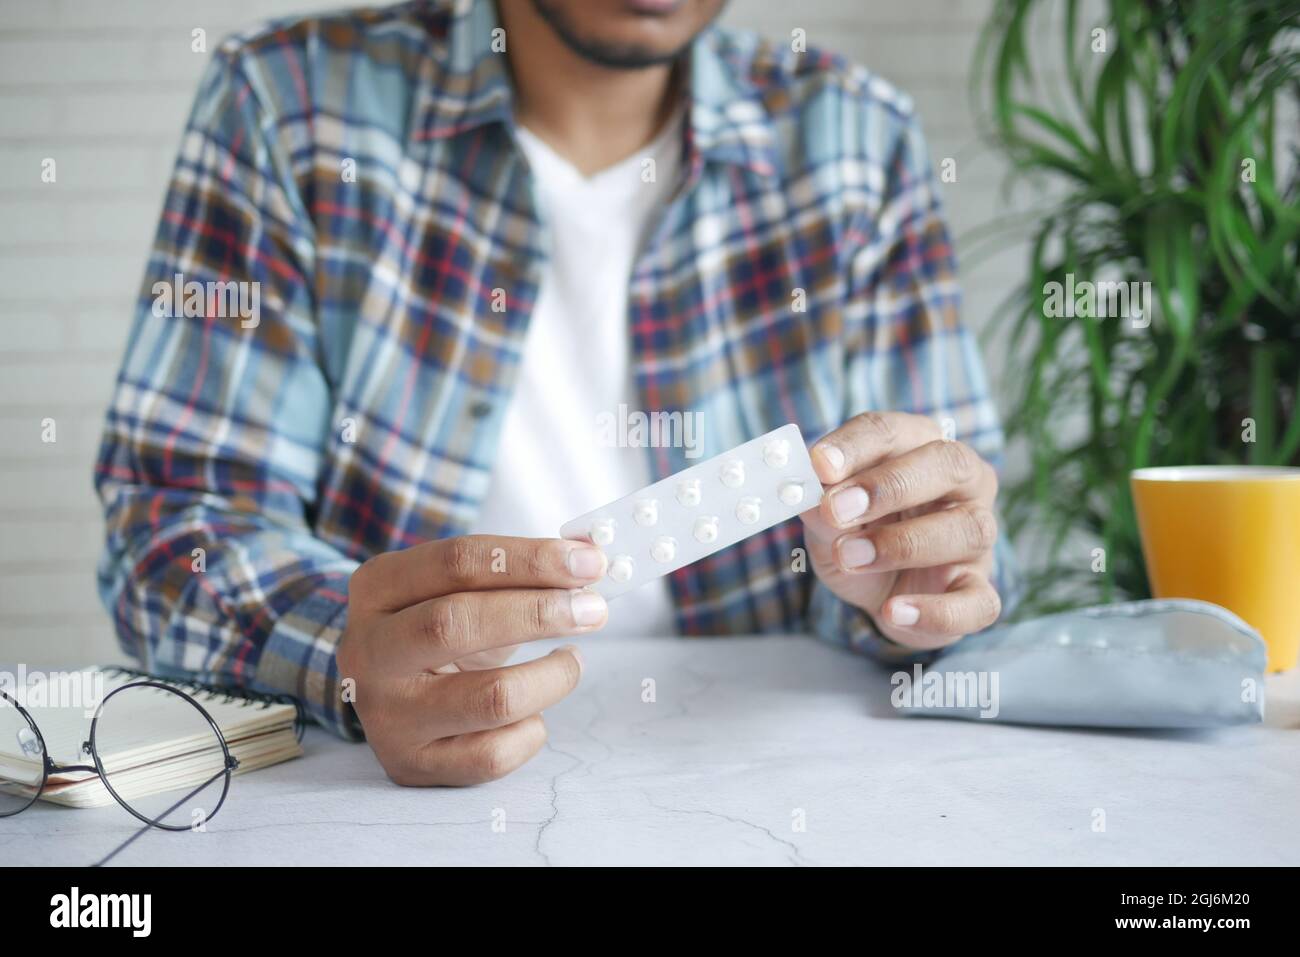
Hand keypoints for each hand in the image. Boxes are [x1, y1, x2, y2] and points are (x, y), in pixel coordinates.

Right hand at [336, 536, 607, 785]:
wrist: (390, 691)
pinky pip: (494, 754)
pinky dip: (532, 730)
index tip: (588, 562)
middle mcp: (368, 650)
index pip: (457, 561)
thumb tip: (591, 558)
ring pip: (489, 698)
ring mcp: (386, 714)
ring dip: (552, 677)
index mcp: (377, 588)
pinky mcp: (411, 764)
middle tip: (594, 608)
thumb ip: (518, 571)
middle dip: (539, 612)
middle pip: (457, 623)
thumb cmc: (444, 629)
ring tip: (571, 661)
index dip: (531, 560)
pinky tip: (534, 712)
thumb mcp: (461, 589)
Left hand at [801, 412, 1001, 650]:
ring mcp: (978, 539)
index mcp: (921, 448)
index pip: (893, 431)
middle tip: (837, 509)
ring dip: (903, 544)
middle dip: (889, 486)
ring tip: (850, 557)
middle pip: (947, 465)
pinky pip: (977, 601)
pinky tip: (894, 611)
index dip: (855, 446)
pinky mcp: (979, 591)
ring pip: (968, 529)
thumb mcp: (830, 520)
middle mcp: (963, 485)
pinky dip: (935, 610)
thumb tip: (804, 492)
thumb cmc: (860, 535)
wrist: (883, 594)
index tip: (818, 466)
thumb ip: (820, 507)